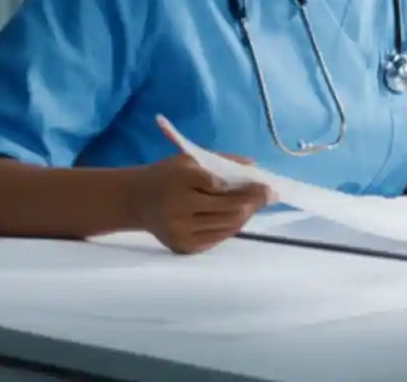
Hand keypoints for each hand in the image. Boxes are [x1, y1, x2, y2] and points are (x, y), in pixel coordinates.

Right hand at [129, 153, 271, 254]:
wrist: (135, 200)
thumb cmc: (167, 176)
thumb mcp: (190, 160)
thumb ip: (222, 161)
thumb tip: (254, 165)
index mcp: (180, 182)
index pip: (222, 187)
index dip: (247, 187)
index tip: (266, 184)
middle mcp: (179, 210)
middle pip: (229, 209)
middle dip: (254, 202)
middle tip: (271, 195)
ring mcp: (181, 232)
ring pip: (227, 226)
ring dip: (247, 215)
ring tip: (257, 204)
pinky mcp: (183, 247)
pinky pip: (218, 237)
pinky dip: (233, 226)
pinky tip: (240, 216)